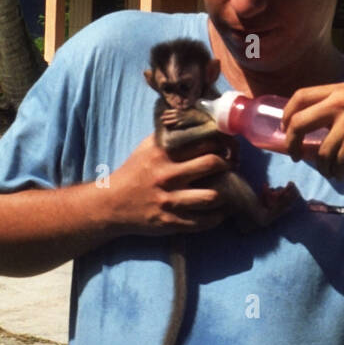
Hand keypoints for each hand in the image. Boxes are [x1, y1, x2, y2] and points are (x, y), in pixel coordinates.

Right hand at [105, 134, 232, 237]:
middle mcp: (166, 175)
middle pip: (212, 164)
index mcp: (163, 153)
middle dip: (228, 164)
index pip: (203, 141)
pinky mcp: (170, 223)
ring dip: (226, 193)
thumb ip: (171, 135)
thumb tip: (200, 122)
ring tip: (229, 189)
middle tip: (231, 166)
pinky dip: (217, 217)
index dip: (222, 143)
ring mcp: (169, 201)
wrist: (111, 204)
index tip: (229, 147)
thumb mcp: (148, 147)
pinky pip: (203, 222)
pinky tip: (220, 211)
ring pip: (212, 196)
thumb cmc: (135, 171)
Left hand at [280, 83, 343, 178]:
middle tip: (295, 155)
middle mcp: (339, 103)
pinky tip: (343, 174)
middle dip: (291, 143)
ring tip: (332, 171)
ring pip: (320, 153)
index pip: (300, 96)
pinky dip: (337, 173)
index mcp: (340, 90)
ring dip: (323, 166)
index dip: (287, 113)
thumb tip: (318, 125)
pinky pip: (337, 164)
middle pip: (298, 123)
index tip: (286, 128)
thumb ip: (342, 104)